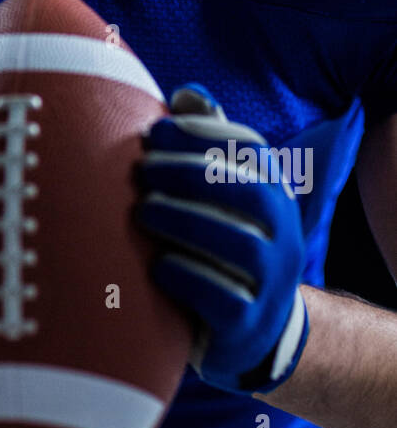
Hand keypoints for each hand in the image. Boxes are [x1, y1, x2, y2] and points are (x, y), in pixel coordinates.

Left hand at [134, 84, 308, 393]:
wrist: (247, 334)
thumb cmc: (217, 247)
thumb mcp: (218, 200)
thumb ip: (204, 149)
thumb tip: (187, 94)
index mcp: (274, 197)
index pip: (252, 153)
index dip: (206, 135)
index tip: (157, 128)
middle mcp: (284, 237)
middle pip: (251, 194)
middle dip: (192, 174)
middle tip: (142, 169)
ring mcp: (272, 284)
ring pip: (241, 245)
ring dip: (186, 221)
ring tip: (143, 211)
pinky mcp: (249, 326)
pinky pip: (226, 299)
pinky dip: (190, 276)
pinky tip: (158, 265)